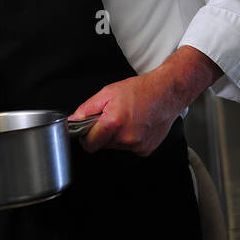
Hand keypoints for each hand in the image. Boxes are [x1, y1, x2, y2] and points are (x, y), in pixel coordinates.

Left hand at [72, 46, 221, 155]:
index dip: (87, 136)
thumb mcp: (108, 92)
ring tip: (128, 119)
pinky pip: (130, 149)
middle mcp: (126, 138)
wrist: (167, 92)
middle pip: (103, 145)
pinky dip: (131, 139)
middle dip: (104, 133)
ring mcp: (137, 146)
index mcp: (114, 123)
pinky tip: (137, 125)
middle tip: (114, 117)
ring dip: (118, 136)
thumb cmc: (140, 90)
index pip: (89, 144)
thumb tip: (72, 121)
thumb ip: (86, 109)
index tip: (90, 129)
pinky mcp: (146, 150)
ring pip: (116, 147)